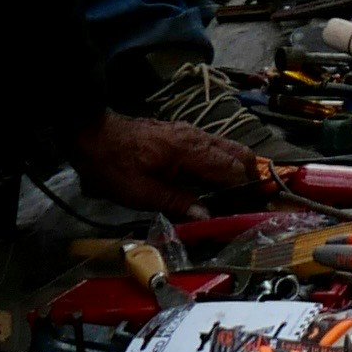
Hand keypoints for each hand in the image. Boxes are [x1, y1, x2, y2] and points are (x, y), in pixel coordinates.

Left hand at [73, 106, 264, 202]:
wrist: (93, 135)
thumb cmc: (114, 165)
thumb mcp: (141, 192)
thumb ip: (177, 203)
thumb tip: (207, 218)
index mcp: (189, 150)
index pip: (231, 169)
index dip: (247, 189)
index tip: (258, 208)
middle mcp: (196, 137)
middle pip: (238, 153)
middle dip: (252, 178)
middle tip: (256, 203)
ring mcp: (190, 133)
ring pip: (229, 148)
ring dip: (239, 170)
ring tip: (242, 198)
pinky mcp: (183, 135)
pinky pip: (215, 148)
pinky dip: (225, 164)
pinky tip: (219, 184)